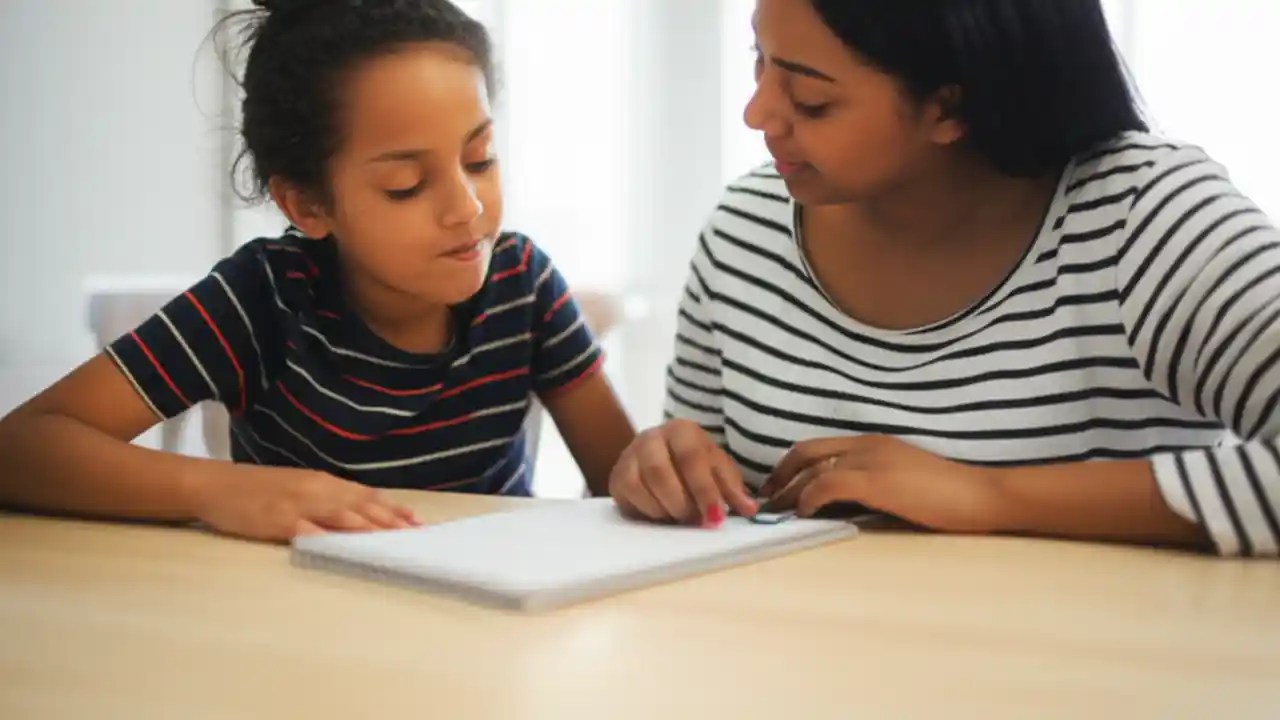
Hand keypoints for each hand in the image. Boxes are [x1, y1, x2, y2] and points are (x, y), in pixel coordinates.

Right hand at [187, 464, 419, 541]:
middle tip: (417, 535)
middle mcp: (317, 489)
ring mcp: (298, 504)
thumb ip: (327, 499)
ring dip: (370, 529)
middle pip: (361, 506)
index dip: (392, 508)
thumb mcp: (299, 487)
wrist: (214, 484)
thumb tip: (357, 514)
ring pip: (342, 516)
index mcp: (323, 482)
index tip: (417, 520)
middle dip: (391, 521)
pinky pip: (308, 529)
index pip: (366, 495)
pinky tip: (345, 547)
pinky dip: (329, 538)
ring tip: (394, 541)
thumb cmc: (257, 489)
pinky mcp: (278, 519)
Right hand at [608, 419, 757, 524]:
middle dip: (681, 504)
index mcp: (681, 431)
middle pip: (659, 473)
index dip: (704, 491)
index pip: (692, 459)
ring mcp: (629, 455)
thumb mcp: (717, 470)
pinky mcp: (616, 476)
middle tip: (696, 521)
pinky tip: (662, 515)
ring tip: (680, 518)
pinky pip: (627, 497)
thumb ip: (732, 489)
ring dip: (663, 510)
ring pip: (639, 486)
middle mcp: (651, 437)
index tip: (716, 518)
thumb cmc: (694, 464)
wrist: (662, 455)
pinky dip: (647, 512)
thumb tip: (750, 509)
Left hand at [760, 436, 1005, 532]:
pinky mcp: (876, 481)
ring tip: (775, 514)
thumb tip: (838, 502)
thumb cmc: (946, 495)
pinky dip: (808, 499)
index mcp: (872, 443)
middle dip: (778, 475)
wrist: (979, 495)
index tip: (776, 488)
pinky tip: (802, 515)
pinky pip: (827, 485)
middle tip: (765, 501)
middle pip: (805, 452)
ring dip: (787, 492)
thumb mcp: (901, 481)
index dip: (791, 467)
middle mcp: (866, 444)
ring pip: (812, 469)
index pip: (817, 447)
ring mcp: (871, 460)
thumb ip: (870, 483)